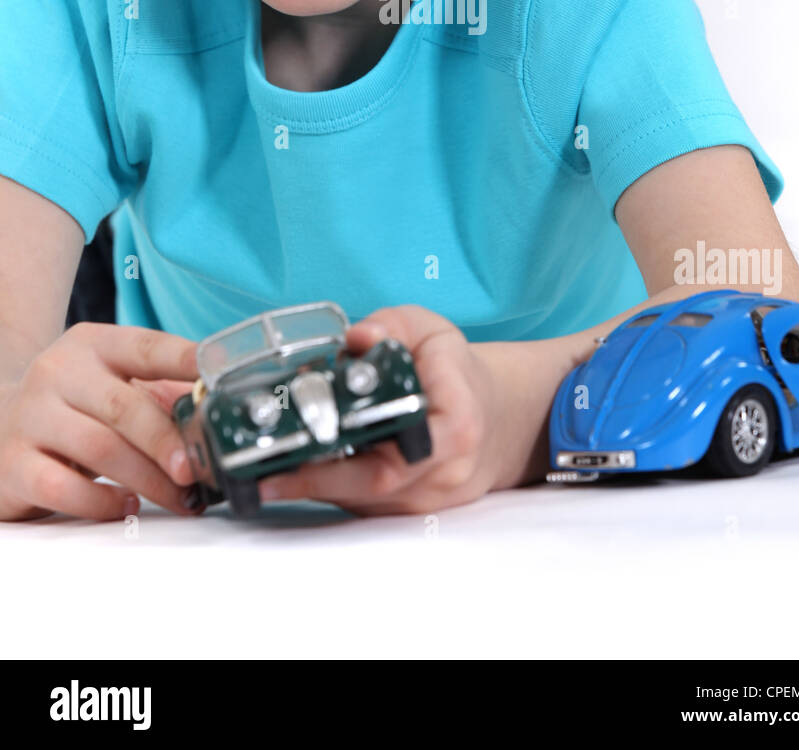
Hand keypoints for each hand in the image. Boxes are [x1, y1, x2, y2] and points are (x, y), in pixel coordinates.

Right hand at [0, 323, 203, 521]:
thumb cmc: (73, 407)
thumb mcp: (111, 386)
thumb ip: (160, 395)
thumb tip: (216, 415)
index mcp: (93, 345)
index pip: (146, 347)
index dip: (185, 361)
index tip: (219, 377)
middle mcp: (58, 372)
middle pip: (124, 406)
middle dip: (167, 441)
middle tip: (197, 469)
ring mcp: (31, 416)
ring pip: (99, 448)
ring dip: (148, 479)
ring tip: (179, 497)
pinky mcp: (13, 463)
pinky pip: (62, 487)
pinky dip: (101, 501)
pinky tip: (126, 504)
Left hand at [257, 305, 552, 515]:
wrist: (498, 417)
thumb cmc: (457, 371)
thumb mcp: (431, 330)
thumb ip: (391, 326)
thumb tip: (354, 339)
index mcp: (456, 423)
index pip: (398, 443)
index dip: (348, 449)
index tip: (298, 445)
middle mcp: (444, 471)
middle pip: (371, 482)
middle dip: (313, 478)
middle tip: (262, 471)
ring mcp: (430, 499)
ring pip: (363, 500)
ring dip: (315, 485)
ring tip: (267, 469)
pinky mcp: (414, 511)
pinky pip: (365, 505)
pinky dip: (332, 489)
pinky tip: (300, 471)